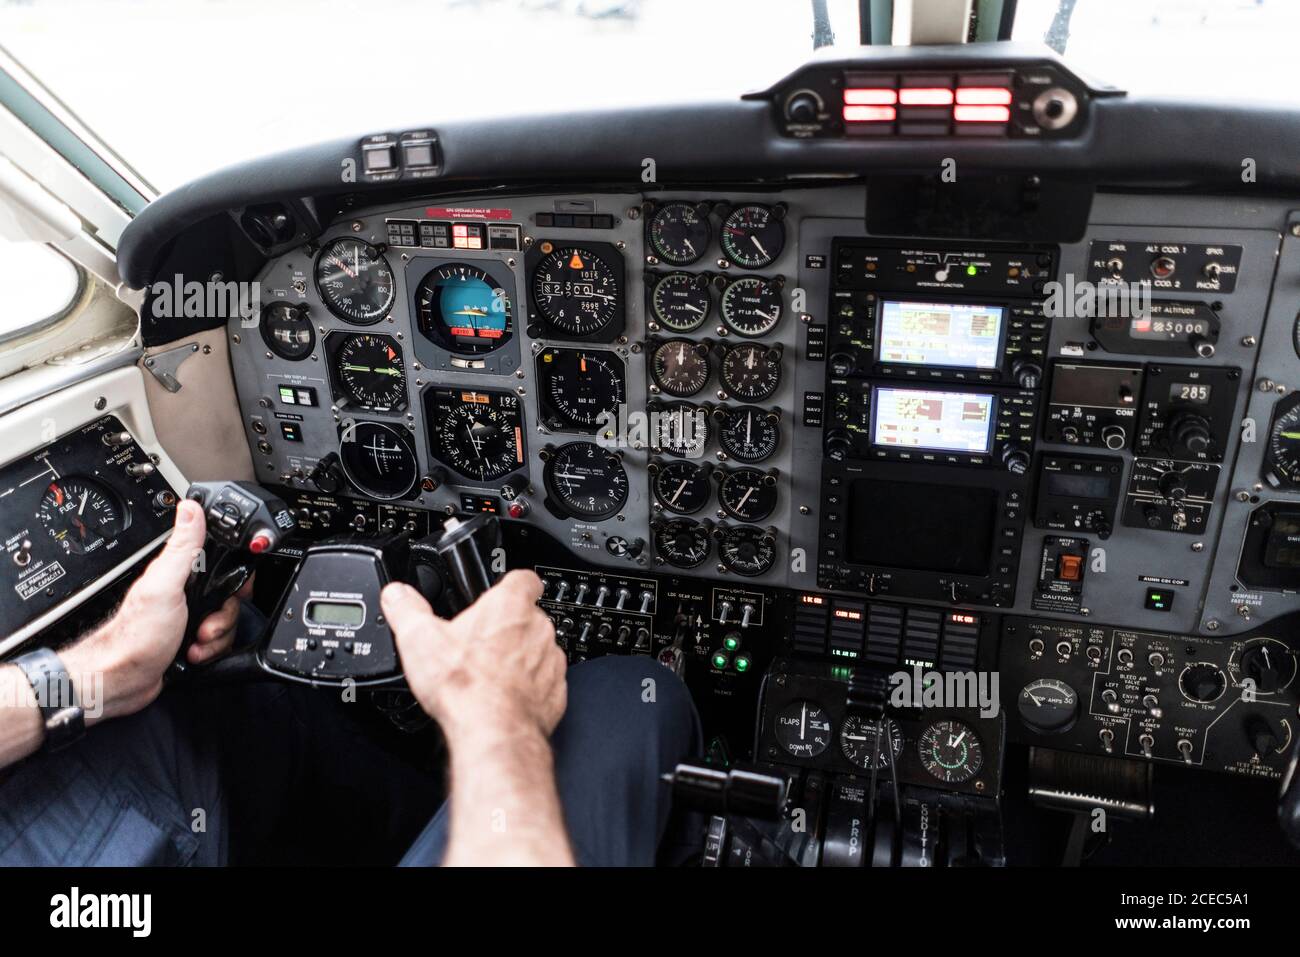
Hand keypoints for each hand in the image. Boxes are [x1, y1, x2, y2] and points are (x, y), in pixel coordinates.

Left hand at [62, 499, 247, 724]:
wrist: (123, 680)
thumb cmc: (136, 636)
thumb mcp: (164, 585)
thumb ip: (183, 548)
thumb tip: (190, 508)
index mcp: (180, 574)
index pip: (223, 566)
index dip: (235, 581)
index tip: (233, 595)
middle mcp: (184, 593)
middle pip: (230, 599)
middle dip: (223, 618)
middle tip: (203, 625)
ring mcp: (188, 617)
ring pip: (226, 623)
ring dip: (215, 639)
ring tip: (194, 642)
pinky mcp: (190, 640)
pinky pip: (218, 643)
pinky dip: (210, 652)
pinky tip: (192, 653)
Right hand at [381, 570, 567, 742]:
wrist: (494, 732)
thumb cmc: (464, 686)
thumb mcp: (419, 640)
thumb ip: (407, 610)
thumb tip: (396, 595)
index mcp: (509, 606)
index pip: (524, 579)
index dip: (512, 584)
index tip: (502, 591)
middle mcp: (538, 629)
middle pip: (528, 617)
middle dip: (508, 628)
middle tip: (480, 646)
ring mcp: (551, 661)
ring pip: (539, 650)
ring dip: (521, 659)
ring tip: (489, 675)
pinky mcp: (556, 692)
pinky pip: (545, 682)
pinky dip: (530, 688)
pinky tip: (504, 698)